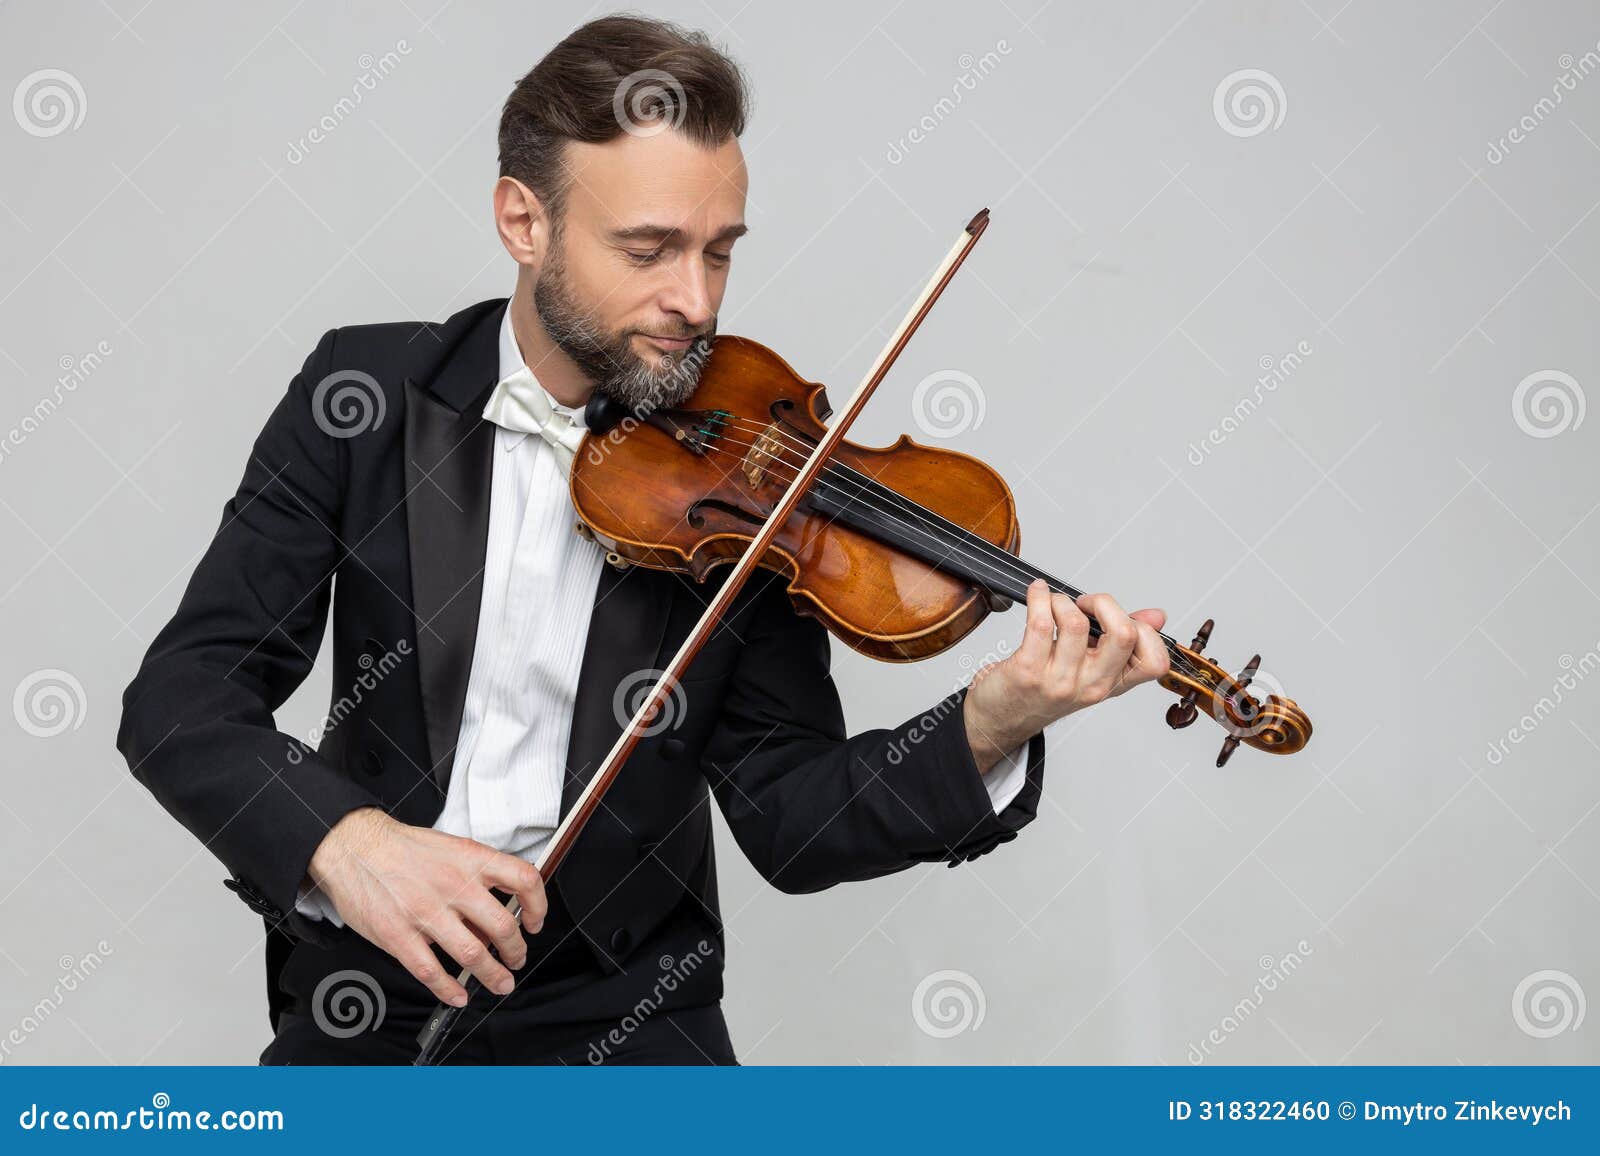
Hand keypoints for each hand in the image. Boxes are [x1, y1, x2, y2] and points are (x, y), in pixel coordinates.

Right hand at [304, 807, 547, 1006]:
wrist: (355, 847)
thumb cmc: (404, 849)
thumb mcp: (451, 848)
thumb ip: (478, 875)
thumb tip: (500, 908)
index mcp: (470, 859)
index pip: (524, 880)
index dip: (538, 905)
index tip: (534, 921)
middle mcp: (453, 885)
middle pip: (503, 927)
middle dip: (516, 951)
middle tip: (517, 959)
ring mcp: (425, 912)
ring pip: (473, 954)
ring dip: (492, 975)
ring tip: (500, 982)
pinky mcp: (398, 934)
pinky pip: (431, 971)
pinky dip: (448, 989)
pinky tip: (457, 995)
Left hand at [963, 580, 1169, 769]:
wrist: (1002, 717)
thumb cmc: (1045, 689)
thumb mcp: (1090, 669)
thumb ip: (1122, 642)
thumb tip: (1157, 617)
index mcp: (1112, 684)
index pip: (1155, 662)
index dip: (1144, 631)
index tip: (1119, 618)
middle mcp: (1090, 685)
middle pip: (1123, 635)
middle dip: (1105, 603)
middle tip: (1086, 603)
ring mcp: (1059, 680)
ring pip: (1075, 622)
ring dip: (1063, 601)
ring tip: (1055, 604)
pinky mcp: (1028, 670)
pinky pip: (1040, 622)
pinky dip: (1039, 598)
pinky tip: (1037, 594)